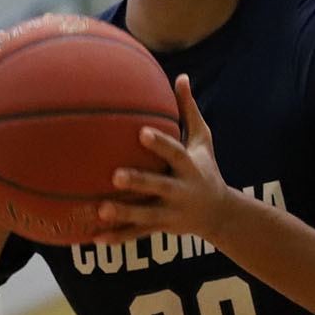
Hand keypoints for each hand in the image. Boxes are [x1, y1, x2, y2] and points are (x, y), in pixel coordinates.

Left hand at [94, 76, 233, 243]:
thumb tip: (181, 76)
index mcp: (189, 167)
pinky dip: (118, 237)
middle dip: (139, 182)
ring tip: (100, 209)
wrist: (220, 215)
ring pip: (146, 214)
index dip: (159, 144)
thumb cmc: (205, 169)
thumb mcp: (203, 141)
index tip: (141, 133)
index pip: (175, 153)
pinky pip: (137, 234)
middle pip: (159, 186)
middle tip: (114, 175)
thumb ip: (189, 111)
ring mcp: (171, 212)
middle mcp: (181, 191)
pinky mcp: (161, 228)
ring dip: (124, 213)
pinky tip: (95, 238)